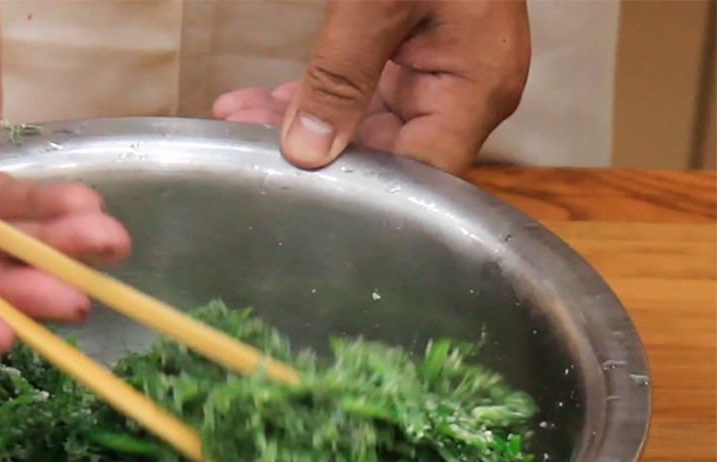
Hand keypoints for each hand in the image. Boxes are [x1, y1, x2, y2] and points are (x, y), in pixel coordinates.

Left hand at [213, 0, 530, 174]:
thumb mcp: (377, 3)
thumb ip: (341, 78)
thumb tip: (309, 151)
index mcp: (477, 88)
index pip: (419, 177)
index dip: (359, 189)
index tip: (296, 182)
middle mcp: (464, 90)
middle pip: (385, 152)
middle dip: (310, 150)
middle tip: (244, 138)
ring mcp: (439, 72)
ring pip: (363, 124)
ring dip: (299, 121)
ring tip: (239, 116)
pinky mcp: (414, 55)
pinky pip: (361, 91)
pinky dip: (314, 94)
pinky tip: (263, 99)